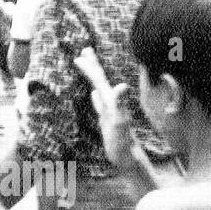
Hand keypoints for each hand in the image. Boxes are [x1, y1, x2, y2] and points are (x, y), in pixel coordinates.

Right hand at [74, 47, 132, 167]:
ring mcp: (109, 111)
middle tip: (85, 50)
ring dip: (93, 77)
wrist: (129, 159)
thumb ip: (120, 104)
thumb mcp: (120, 123)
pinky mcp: (107, 120)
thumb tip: (122, 85)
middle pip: (100, 80)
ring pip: (99, 89)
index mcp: (112, 101)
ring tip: (87, 67)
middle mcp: (111, 103)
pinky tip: (94, 94)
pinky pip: (100, 104)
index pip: (99, 80)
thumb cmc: (123, 143)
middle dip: (93, 65)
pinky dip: (95, 96)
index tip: (80, 55)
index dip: (90, 67)